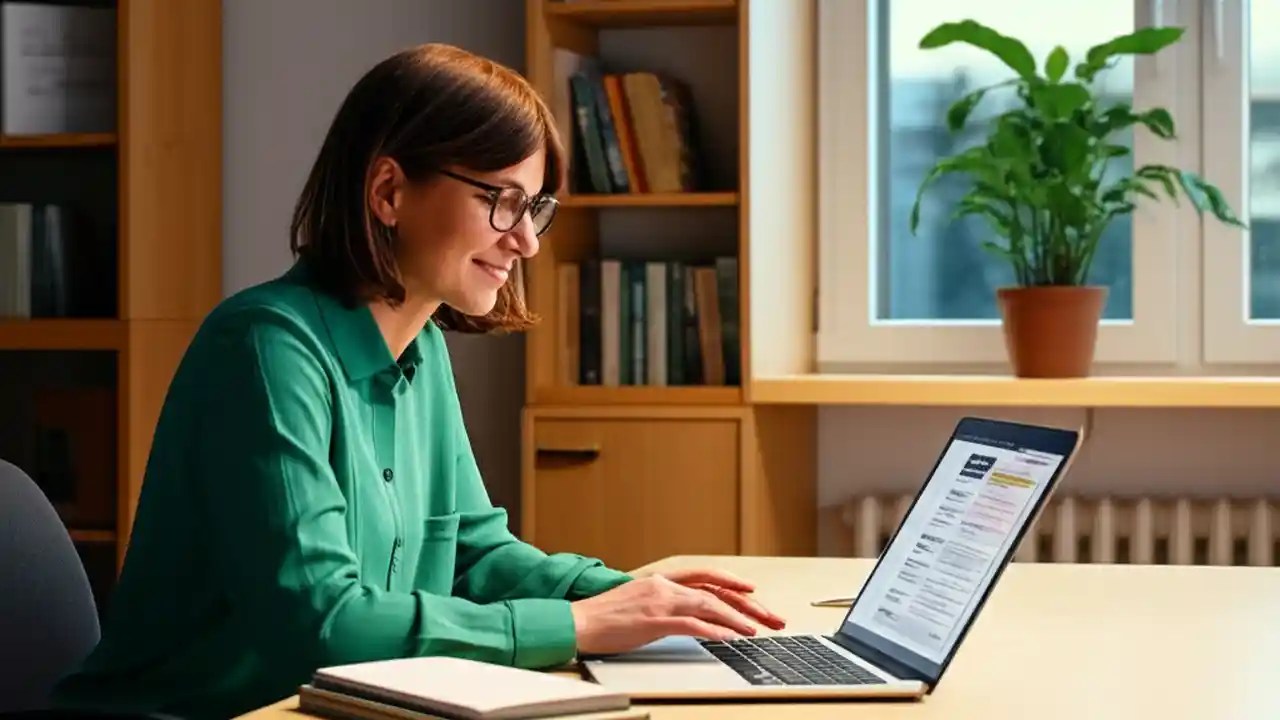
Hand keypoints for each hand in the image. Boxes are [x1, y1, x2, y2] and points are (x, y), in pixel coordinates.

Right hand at [569, 569, 785, 655]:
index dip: (730, 580)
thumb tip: (682, 612)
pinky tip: (727, 638)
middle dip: (744, 604)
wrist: (578, 621)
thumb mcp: (637, 600)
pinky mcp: (653, 621)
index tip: (751, 590)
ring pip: (707, 605)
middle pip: (713, 591)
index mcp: (659, 580)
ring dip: (734, 618)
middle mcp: (663, 586)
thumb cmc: (604, 616)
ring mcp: (659, 602)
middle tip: (766, 616)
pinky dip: (712, 631)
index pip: (704, 574)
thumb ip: (660, 601)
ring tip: (753, 629)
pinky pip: (690, 624)